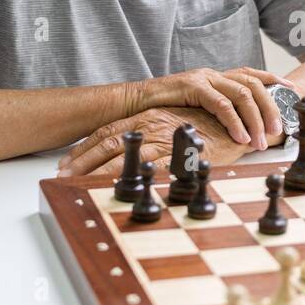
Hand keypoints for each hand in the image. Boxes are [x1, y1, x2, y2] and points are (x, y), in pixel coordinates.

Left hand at [57, 106, 251, 178]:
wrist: (242, 125)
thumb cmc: (207, 128)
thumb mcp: (172, 126)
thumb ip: (150, 137)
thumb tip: (124, 155)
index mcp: (148, 117)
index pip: (107, 132)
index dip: (83, 148)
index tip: (64, 164)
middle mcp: (153, 125)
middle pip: (109, 144)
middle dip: (82, 161)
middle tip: (61, 177)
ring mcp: (167, 139)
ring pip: (127, 157)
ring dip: (100, 172)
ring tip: (79, 186)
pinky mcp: (182, 154)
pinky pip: (156, 168)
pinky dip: (137, 178)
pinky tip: (121, 187)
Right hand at [126, 67, 292, 150]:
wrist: (133, 104)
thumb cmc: (164, 110)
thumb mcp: (195, 110)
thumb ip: (215, 114)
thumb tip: (240, 131)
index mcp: (216, 77)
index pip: (252, 74)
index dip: (274, 80)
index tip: (293, 90)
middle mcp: (213, 74)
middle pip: (253, 84)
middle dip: (270, 107)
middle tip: (279, 130)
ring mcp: (204, 78)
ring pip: (242, 94)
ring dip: (255, 119)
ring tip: (261, 141)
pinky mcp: (192, 87)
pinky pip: (221, 104)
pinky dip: (235, 121)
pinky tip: (241, 137)